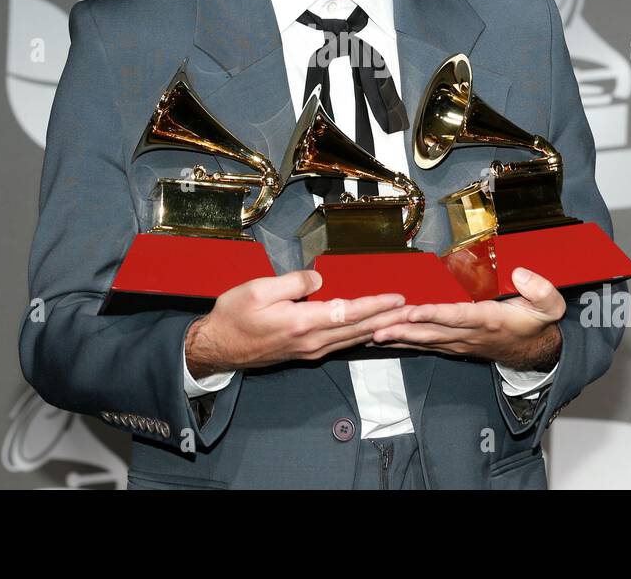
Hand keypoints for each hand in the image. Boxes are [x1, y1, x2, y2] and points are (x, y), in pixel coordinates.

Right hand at [185, 270, 414, 375]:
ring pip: (353, 339)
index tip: (397, 298)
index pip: (349, 312)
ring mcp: (310, 350)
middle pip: (358, 329)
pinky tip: (371, 332)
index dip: (376, 305)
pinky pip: (341, 343)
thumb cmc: (233, 317)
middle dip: (387, 319)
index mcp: (302, 323)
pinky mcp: (305, 352)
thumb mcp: (258, 290)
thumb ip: (293, 282)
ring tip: (399, 320)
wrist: (217, 348)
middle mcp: (311, 341)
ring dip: (378, 328)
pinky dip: (361, 336)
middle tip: (413, 311)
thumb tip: (319, 279)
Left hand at [367, 266, 566, 370]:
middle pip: (432, 332)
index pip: (458, 316)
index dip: (436, 315)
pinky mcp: (452, 345)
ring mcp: (459, 343)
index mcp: (489, 321)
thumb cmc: (536, 324)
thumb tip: (521, 273)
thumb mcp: (550, 307)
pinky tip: (385, 339)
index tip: (414, 312)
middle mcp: (469, 334)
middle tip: (377, 326)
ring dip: (398, 338)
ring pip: (424, 340)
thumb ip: (541, 290)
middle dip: (403, 330)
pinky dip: (403, 342)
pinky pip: (424, 344)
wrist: (535, 352)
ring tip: (372, 333)